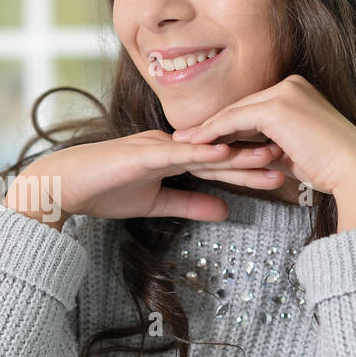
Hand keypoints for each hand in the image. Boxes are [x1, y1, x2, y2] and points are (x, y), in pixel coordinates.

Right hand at [4, 129, 286, 227]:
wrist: (62, 187)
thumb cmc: (101, 191)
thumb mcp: (154, 203)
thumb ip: (189, 205)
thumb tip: (226, 211)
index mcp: (172, 155)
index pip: (218, 161)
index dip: (250, 167)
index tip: (282, 171)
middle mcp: (168, 145)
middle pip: (220, 152)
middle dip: (255, 157)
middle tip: (293, 160)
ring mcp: (155, 147)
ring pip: (205, 150)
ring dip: (238, 153)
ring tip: (271, 156)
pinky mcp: (141, 154)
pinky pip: (176, 153)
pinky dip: (201, 153)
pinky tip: (224, 152)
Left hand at [170, 74, 355, 198]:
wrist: (355, 171)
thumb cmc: (330, 169)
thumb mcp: (294, 152)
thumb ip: (271, 146)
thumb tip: (250, 154)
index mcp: (297, 92)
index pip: (253, 109)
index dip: (226, 124)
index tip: (203, 137)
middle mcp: (291, 85)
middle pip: (241, 107)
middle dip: (210, 125)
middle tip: (182, 137)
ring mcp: (284, 92)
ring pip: (234, 113)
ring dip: (206, 129)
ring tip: (181, 143)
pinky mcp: (276, 107)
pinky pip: (235, 121)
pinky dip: (213, 133)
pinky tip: (195, 145)